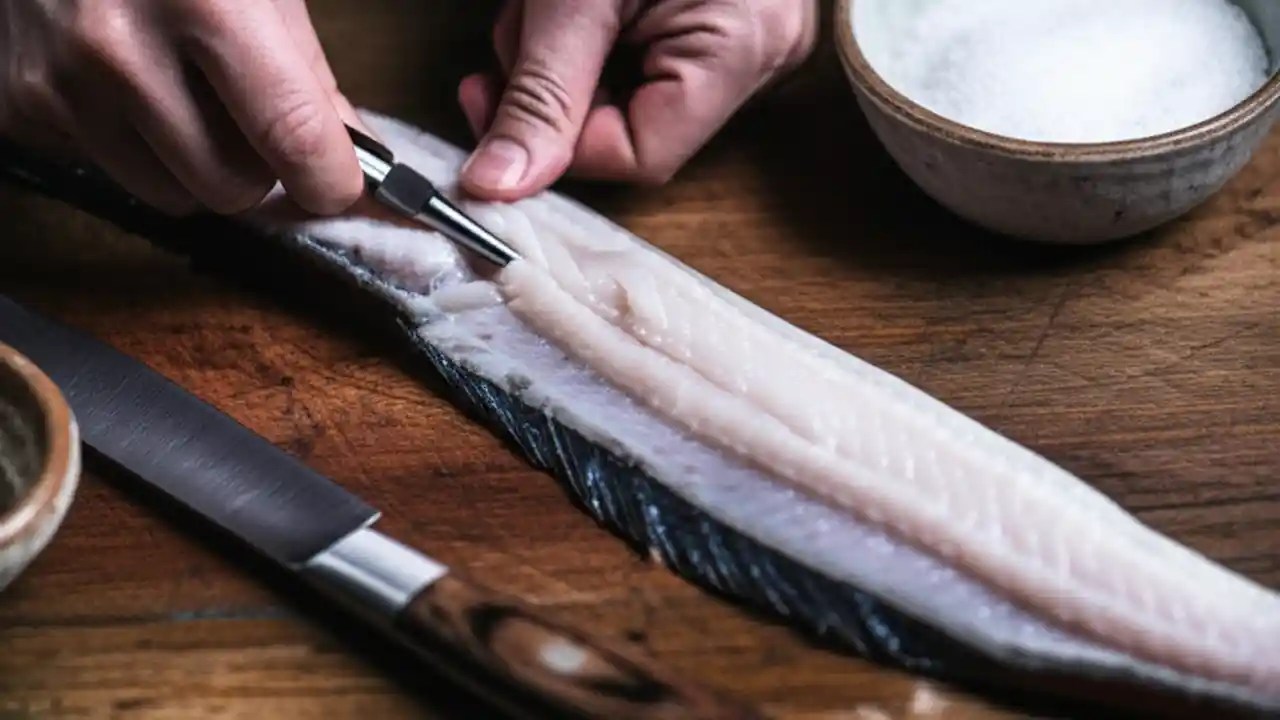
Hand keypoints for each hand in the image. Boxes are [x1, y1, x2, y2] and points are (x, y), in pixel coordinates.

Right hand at [0, 0, 363, 215]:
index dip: (331, 180)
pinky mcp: (20, 106)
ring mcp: (60, 82)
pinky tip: (123, 86)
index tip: (343, 187)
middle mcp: (121, 48)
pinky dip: (132, 147)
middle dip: (256, 167)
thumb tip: (359, 165)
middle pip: (231, 187)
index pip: (292, 136)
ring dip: (193, 165)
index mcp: (204, 3)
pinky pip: (110, 175)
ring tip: (180, 92)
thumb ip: (309, 76)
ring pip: (172, 196)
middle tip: (247, 115)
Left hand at [458, 0, 817, 201]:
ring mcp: (747, 32)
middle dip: (555, 91)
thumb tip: (500, 184)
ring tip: (538, 2)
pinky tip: (573, 4)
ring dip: (565, 62)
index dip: (560, 145)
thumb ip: (539, 93)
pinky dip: (592, 38)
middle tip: (508, 41)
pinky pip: (648, 55)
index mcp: (740, 44)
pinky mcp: (725, 14)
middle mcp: (761, 50)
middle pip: (636, 123)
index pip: (642, 154)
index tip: (493, 105)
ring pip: (632, 91)